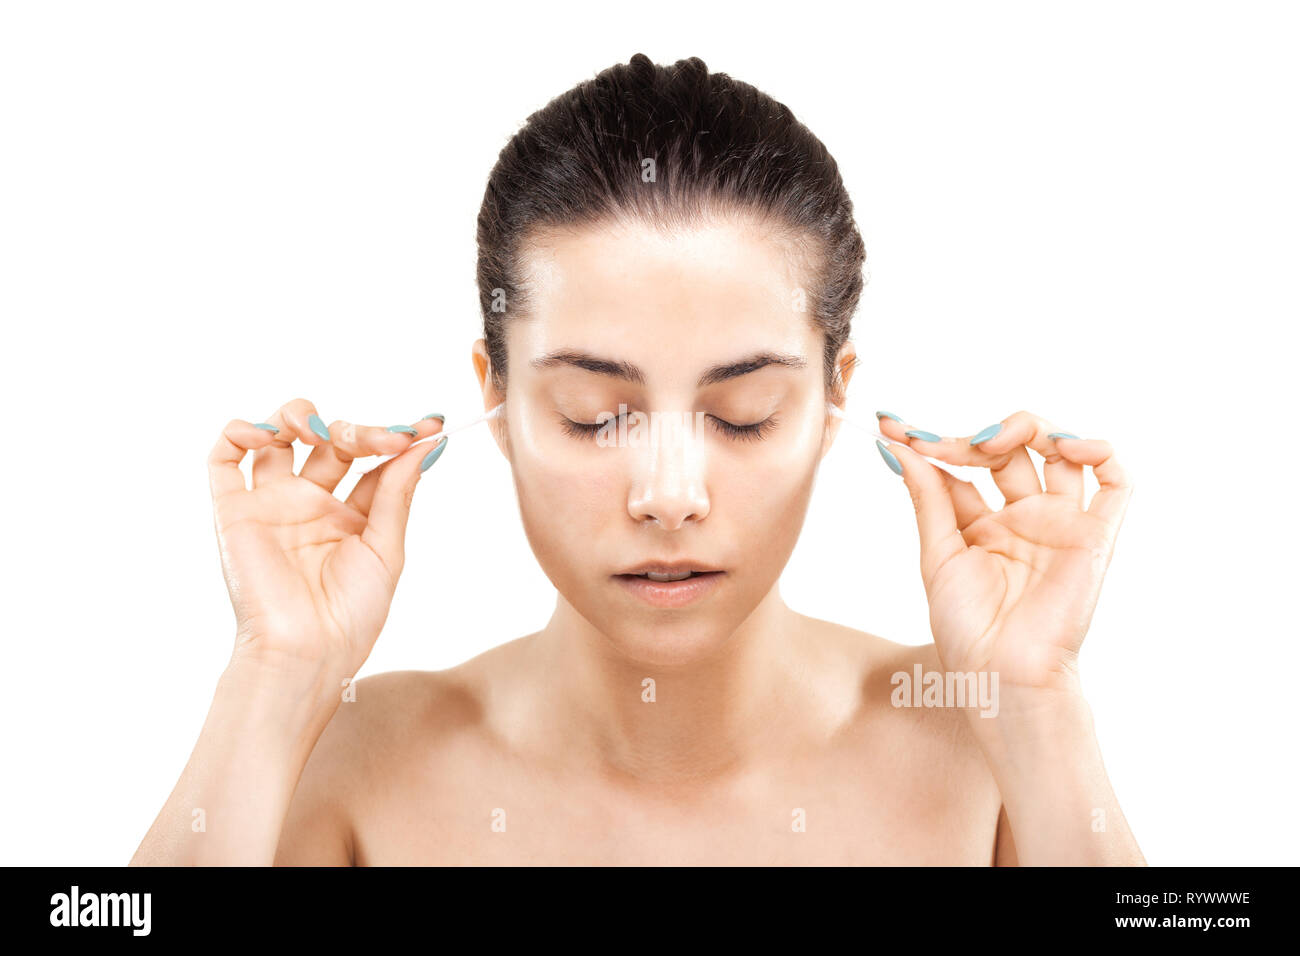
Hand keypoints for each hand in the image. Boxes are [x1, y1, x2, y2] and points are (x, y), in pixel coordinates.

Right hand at [207, 398, 446, 677]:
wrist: (306, 652)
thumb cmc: (350, 615)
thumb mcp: (387, 548)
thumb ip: (397, 492)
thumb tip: (426, 443)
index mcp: (350, 515)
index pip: (370, 459)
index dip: (394, 438)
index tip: (427, 426)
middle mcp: (310, 504)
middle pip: (330, 441)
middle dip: (358, 431)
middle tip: (385, 440)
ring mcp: (271, 503)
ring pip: (278, 435)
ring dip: (299, 416)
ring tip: (321, 432)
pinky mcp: (234, 510)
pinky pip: (223, 458)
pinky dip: (240, 431)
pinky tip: (269, 434)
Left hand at [875, 410, 1133, 693]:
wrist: (1002, 674)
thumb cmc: (967, 630)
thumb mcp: (937, 554)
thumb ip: (928, 498)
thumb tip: (901, 446)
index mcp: (983, 524)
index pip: (962, 466)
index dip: (931, 441)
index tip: (892, 425)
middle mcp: (1024, 517)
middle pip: (1010, 450)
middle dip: (976, 435)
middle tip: (942, 442)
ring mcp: (1060, 522)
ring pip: (1062, 451)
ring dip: (1034, 428)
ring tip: (995, 440)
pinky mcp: (1096, 535)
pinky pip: (1116, 482)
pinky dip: (1100, 452)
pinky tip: (1068, 446)